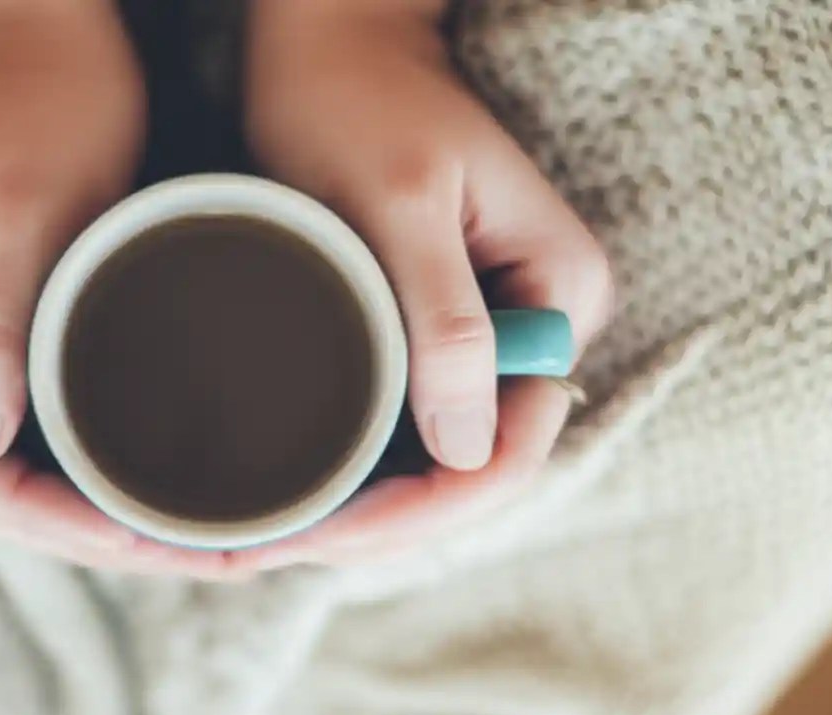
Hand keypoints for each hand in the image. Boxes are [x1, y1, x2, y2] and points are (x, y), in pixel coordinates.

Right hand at [0, 2, 229, 576]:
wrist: (30, 29)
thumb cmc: (36, 96)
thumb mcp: (23, 206)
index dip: (51, 524)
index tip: (145, 538)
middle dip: (79, 533)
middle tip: (191, 549)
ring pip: (0, 466)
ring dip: (83, 510)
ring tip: (183, 532)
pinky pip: (19, 422)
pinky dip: (79, 462)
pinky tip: (144, 476)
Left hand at [238, 1, 612, 564]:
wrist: (329, 41)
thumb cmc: (359, 99)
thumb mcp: (401, 204)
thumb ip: (447, 322)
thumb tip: (468, 450)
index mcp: (558, 295)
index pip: (513, 445)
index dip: (425, 508)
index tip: (326, 532)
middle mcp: (536, 326)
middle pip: (476, 467)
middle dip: (385, 523)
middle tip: (277, 546)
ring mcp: (489, 332)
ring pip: (440, 456)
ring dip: (367, 507)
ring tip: (273, 530)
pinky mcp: (438, 328)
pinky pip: (409, 419)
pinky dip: (359, 462)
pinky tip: (296, 485)